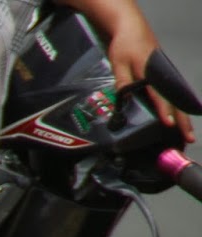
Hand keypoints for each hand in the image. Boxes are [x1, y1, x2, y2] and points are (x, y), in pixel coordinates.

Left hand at [105, 13, 195, 141]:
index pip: (160, 96)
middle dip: (182, 120)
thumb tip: (122, 100)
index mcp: (151, 73)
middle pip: (175, 101)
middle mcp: (162, 76)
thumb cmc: (125, 46)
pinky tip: (181, 120)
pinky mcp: (165, 77)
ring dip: (184, 117)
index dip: (165, 111)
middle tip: (188, 137)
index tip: (170, 124)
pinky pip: (174, 95)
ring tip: (188, 134)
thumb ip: (122, 81)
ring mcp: (166, 76)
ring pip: (177, 100)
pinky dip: (179, 108)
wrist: (133, 29)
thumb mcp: (118, 63)